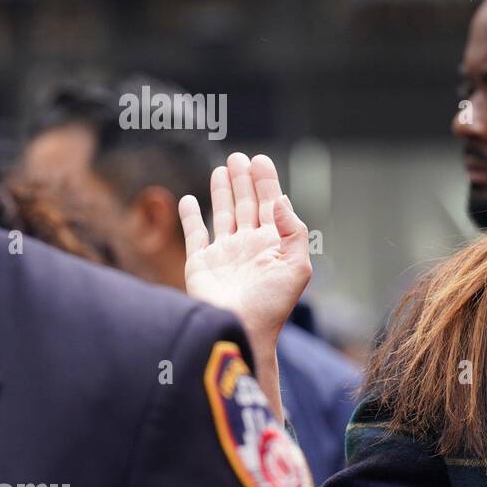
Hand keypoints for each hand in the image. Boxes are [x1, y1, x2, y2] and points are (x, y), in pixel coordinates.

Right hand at [178, 153, 310, 344]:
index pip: (270, 206)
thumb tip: (281, 201)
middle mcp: (249, 246)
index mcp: (273, 245)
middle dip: (244, 181)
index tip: (260, 159)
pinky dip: (190, 217)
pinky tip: (189, 200)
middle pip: (246, 205)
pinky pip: (195, 234)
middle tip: (239, 157)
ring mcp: (224, 254)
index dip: (266, 182)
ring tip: (222, 168)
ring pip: (223, 214)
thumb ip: (293, 232)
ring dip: (222, 192)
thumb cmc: (272, 304)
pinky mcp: (200, 263)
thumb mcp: (297, 267)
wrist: (241, 329)